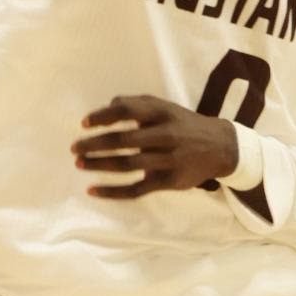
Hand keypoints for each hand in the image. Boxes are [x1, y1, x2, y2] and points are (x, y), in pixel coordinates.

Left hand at [71, 95, 237, 198]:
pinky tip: (93, 190)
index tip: (84, 124)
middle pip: (124, 141)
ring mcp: (169, 160)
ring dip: (100, 165)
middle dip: (95, 145)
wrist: (221, 147)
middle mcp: (166, 135)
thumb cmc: (184, 125)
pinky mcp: (170, 182)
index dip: (103, 117)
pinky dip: (113, 192)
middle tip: (75, 149)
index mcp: (162, 113)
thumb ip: (138, 104)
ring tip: (80, 165)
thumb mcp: (166, 107)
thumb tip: (108, 106)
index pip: (127, 111)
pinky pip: (137, 189)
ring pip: (128, 165)